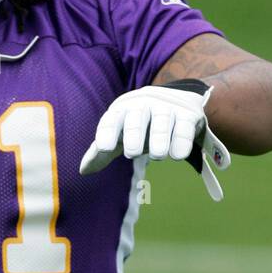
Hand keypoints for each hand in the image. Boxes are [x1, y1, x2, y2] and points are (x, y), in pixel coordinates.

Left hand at [79, 80, 230, 200]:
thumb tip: (83, 170)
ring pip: (162, 122)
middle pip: (136, 117)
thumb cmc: (142, 125)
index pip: (112, 119)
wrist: (179, 102)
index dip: (107, 132)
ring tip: (159, 155)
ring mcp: (167, 107)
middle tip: (133, 153)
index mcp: (123, 109)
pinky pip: (184, 127)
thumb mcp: (121, 135)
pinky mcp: (188, 115)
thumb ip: (102, 152)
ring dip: (160, 140)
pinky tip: (178, 155)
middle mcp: (144, 104)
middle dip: (134, 134)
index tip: (104, 147)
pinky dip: (181, 142)